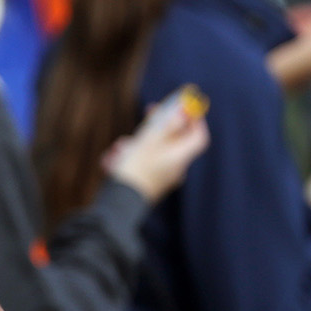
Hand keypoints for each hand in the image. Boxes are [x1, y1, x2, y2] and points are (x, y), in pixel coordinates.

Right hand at [105, 85, 211, 202]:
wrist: (120, 201)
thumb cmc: (136, 168)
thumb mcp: (150, 139)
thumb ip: (167, 123)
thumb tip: (182, 111)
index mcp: (180, 157)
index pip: (199, 137)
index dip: (195, 121)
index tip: (185, 108)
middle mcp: (175, 168)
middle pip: (174, 141)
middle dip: (159, 127)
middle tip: (149, 114)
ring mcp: (161, 177)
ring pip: (152, 152)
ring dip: (136, 144)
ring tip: (119, 146)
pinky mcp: (147, 184)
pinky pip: (141, 164)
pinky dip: (129, 158)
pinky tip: (112, 159)